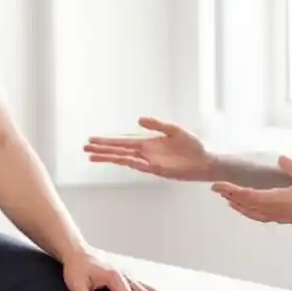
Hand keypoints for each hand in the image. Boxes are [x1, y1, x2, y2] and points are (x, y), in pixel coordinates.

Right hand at [84, 116, 213, 180]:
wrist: (206, 160)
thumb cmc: (193, 146)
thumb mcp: (174, 130)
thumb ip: (157, 124)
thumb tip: (138, 120)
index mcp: (148, 143)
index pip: (122, 142)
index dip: (107, 141)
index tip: (92, 140)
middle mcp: (145, 153)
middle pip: (118, 151)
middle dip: (102, 150)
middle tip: (84, 149)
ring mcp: (150, 163)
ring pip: (124, 159)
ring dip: (109, 158)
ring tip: (92, 157)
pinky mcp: (159, 170)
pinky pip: (140, 165)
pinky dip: (129, 161)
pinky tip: (118, 159)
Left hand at [212, 155, 291, 232]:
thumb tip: (280, 158)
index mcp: (277, 200)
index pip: (248, 195)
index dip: (231, 190)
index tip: (218, 185)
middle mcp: (274, 210)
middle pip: (245, 204)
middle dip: (229, 196)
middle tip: (215, 189)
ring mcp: (278, 216)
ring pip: (251, 212)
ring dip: (237, 205)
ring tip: (226, 199)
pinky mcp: (283, 218)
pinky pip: (260, 217)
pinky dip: (249, 213)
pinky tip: (247, 210)